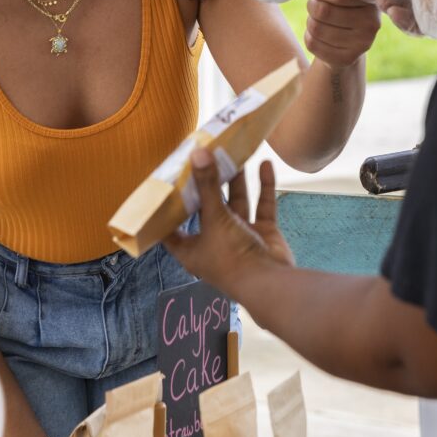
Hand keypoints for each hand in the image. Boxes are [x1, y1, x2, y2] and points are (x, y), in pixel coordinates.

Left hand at [164, 149, 293, 298]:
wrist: (270, 283)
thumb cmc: (231, 257)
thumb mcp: (215, 218)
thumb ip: (208, 186)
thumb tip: (198, 153)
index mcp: (191, 249)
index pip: (171, 227)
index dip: (168, 208)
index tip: (165, 184)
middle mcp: (214, 243)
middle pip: (208, 208)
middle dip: (209, 184)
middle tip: (206, 157)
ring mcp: (240, 238)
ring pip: (237, 204)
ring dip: (237, 181)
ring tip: (235, 153)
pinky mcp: (262, 234)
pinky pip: (262, 207)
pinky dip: (265, 187)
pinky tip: (265, 164)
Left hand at [303, 0, 379, 67]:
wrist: (348, 39)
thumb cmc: (343, 5)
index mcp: (371, 1)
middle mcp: (372, 24)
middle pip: (324, 11)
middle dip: (312, 5)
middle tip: (315, 5)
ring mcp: (361, 44)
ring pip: (316, 27)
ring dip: (310, 20)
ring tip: (318, 19)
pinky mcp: (346, 59)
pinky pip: (312, 44)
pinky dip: (309, 36)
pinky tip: (320, 35)